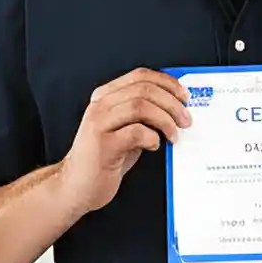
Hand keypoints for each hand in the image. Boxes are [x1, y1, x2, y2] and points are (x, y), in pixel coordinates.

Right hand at [59, 68, 190, 212]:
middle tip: (185, 119)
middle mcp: (100, 105)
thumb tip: (174, 108)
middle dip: (172, 103)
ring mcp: (99, 124)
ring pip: (141, 106)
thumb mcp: (123, 129)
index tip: (184, 96)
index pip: (141, 76)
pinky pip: (135, 132)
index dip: (167, 83)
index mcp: (106, 97)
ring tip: (173, 135)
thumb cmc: (103, 159)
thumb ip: (142, 116)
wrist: (76, 187)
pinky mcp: (103, 144)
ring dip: (165, 120)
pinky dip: (151, 137)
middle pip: (144, 89)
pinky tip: (153, 145)